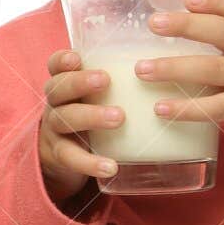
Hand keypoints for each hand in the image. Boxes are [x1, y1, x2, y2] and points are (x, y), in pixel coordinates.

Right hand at [39, 48, 122, 206]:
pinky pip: (71, 157)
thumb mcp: (95, 96)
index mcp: (65, 83)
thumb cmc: (89, 113)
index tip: (77, 57)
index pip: (55, 65)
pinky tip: (110, 166)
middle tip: (105, 80)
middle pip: (58, 88)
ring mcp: (55, 128)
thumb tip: (168, 72)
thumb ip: (120, 82)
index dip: (62, 60)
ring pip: (65, 118)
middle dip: (80, 82)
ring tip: (118, 118)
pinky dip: (90, 162)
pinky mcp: (60, 154)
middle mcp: (56, 102)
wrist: (62, 153)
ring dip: (90, 116)